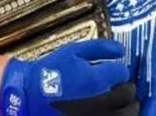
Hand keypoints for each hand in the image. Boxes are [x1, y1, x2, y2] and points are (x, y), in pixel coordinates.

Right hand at [0, 39, 138, 115]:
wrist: (27, 97)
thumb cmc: (50, 72)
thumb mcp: (73, 51)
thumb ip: (101, 47)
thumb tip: (121, 50)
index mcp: (98, 79)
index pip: (123, 73)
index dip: (118, 71)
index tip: (113, 72)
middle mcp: (101, 100)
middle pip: (128, 95)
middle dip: (125, 89)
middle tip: (119, 87)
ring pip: (126, 114)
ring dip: (125, 107)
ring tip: (117, 103)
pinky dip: (113, 115)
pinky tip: (106, 111)